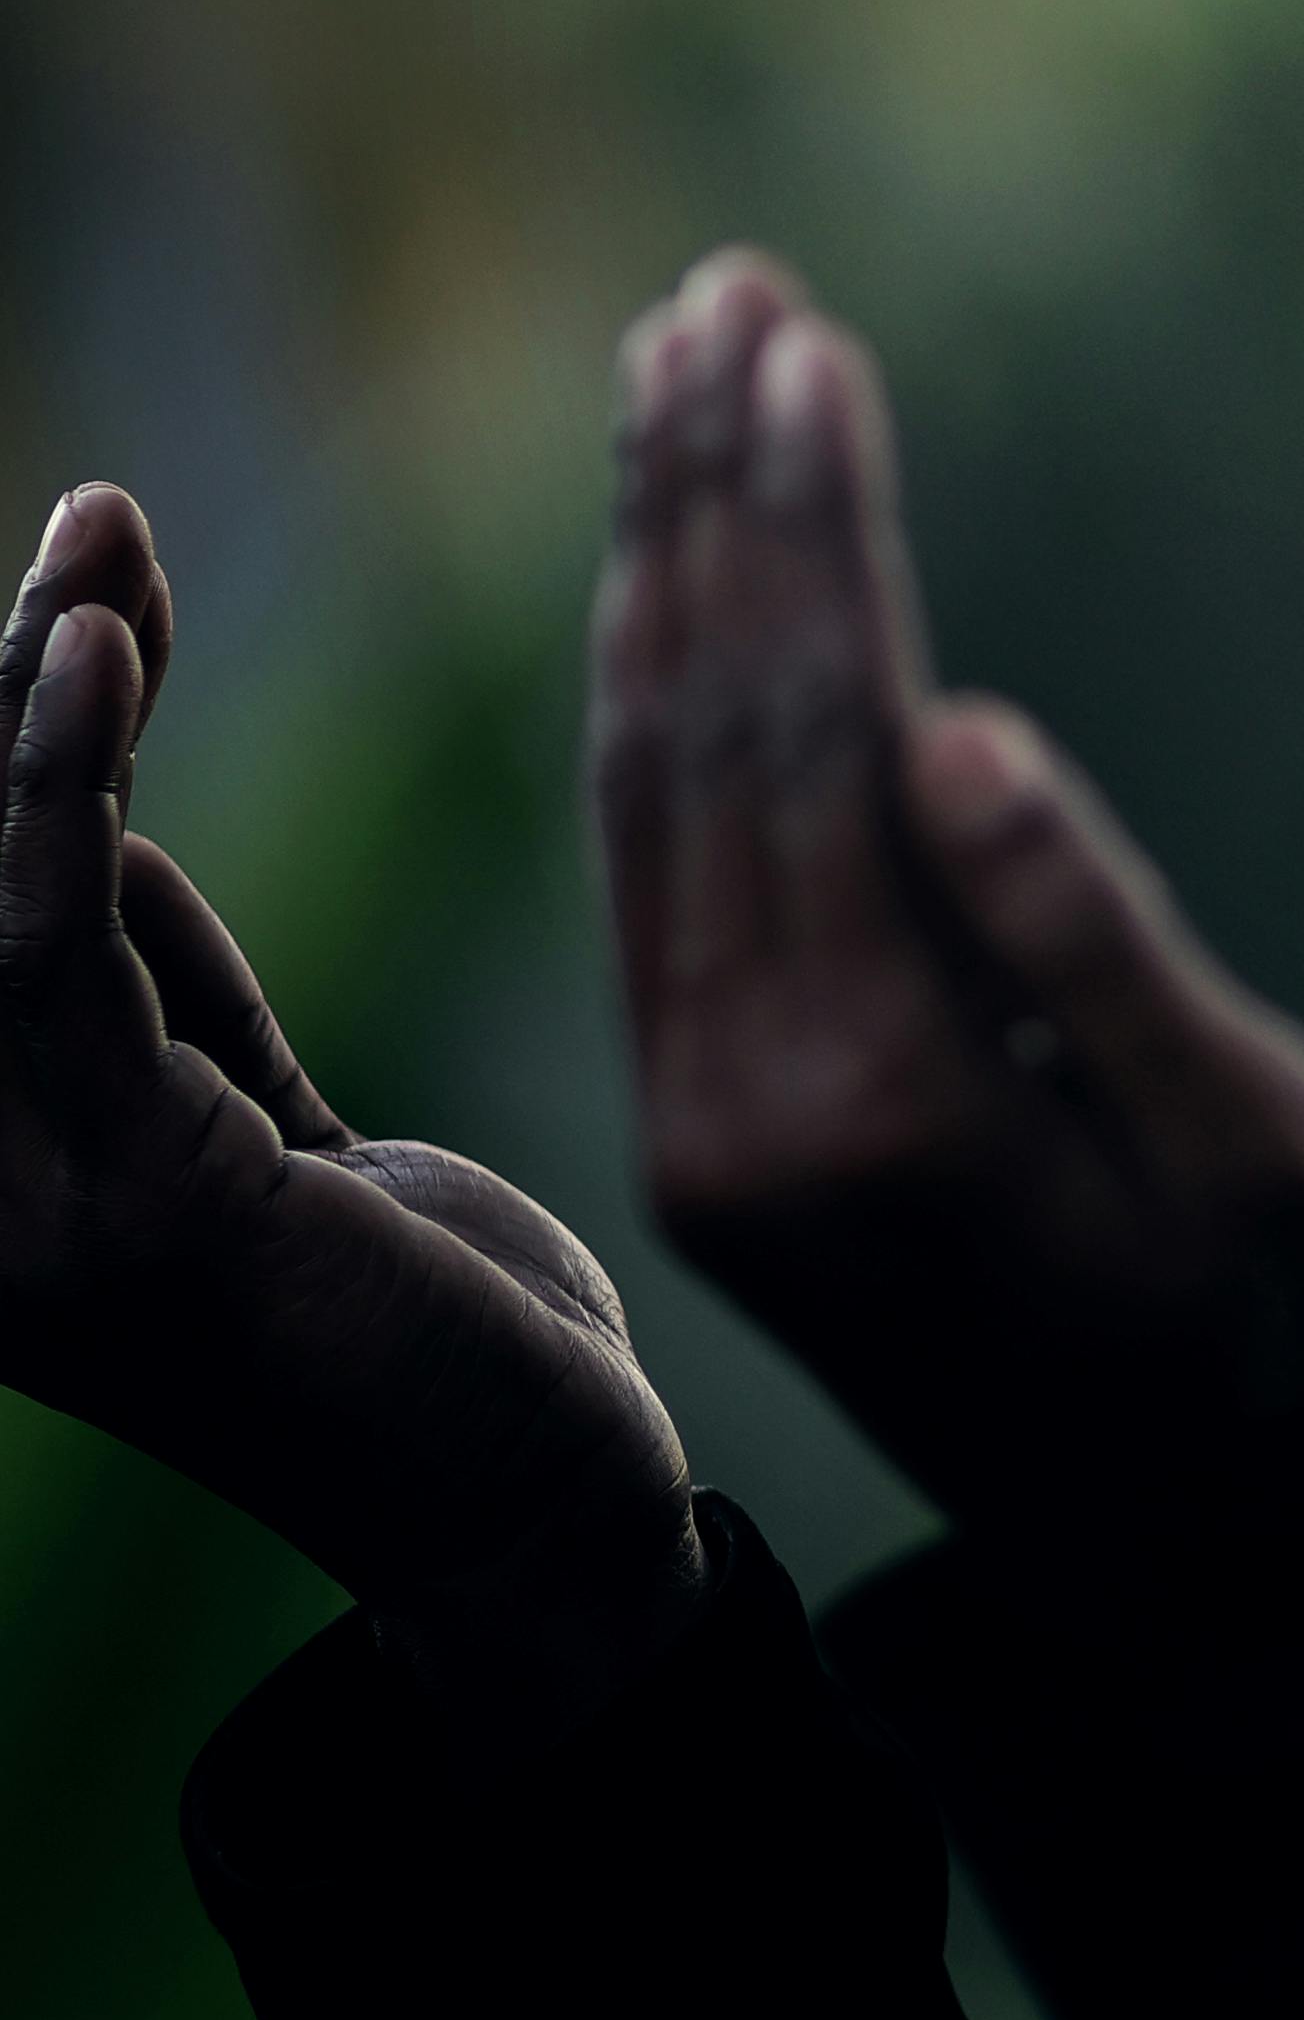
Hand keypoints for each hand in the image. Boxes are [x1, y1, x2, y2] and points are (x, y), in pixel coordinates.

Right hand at [0, 488, 709, 1753]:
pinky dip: (64, 784)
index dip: (0, 740)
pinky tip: (92, 652)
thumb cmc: (404, 1305)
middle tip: (98, 517)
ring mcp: (12, 1212)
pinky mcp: (124, 1198)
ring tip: (101, 536)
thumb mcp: (242, 1108)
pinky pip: (49, 949)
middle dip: (2, 680)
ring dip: (36, 689)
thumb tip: (79, 788)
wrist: (533, 1502)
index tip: (81, 574)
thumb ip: (134, 978)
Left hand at [590, 254, 1303, 1532]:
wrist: (1220, 1555)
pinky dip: (666, 706)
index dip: (805, 531)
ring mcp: (714, 1130)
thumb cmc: (1292, 1336)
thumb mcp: (1261, 1152)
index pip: (811, 743)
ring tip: (677, 389)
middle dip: (705, 506)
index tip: (798, 340)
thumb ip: (1094, 950)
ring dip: (664, 579)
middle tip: (716, 297)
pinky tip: (679, 599)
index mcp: (885, 1101)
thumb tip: (956, 731)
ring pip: (652, 795)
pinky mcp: (724, 1134)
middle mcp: (749, 1111)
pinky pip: (663, 874)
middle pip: (700, 738)